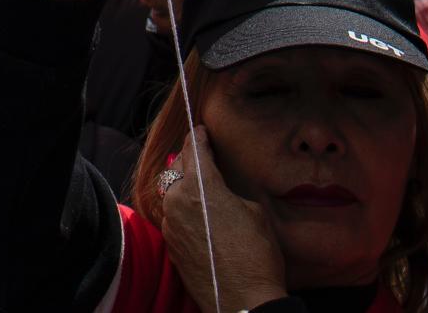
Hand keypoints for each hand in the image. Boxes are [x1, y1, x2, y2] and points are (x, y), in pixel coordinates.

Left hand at [156, 128, 289, 312]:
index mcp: (201, 185)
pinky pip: (172, 217)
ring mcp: (170, 225)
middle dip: (190, 160)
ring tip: (201, 188)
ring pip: (172, 193)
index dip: (199, 137)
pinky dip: (182, 211)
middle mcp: (178, 201)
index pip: (195, 149)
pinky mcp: (170, 245)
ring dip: (184, 187)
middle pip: (179, 169)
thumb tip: (220, 189)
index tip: (201, 131)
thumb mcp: (254, 212)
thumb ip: (230, 191)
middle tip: (202, 155)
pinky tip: (198, 217)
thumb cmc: (257, 255)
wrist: (244, 300)